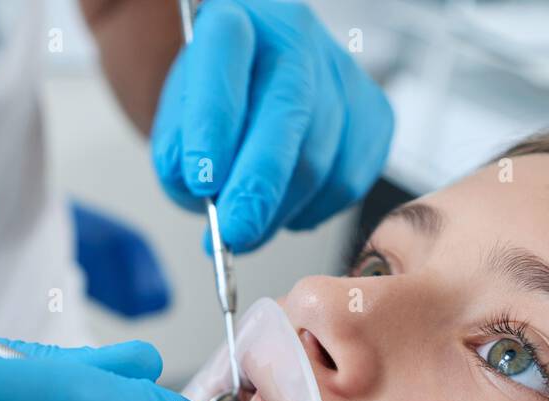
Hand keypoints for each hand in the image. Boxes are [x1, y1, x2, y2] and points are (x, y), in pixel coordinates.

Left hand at [151, 0, 393, 252]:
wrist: (255, 94)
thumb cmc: (215, 108)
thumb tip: (207, 193)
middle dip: (258, 185)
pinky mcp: (374, 115)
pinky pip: (347, 182)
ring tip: (246, 227)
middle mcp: (293, 36)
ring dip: (278, 211)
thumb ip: (177, 158)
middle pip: (289, 113)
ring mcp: (341, 73)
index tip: (201, 179)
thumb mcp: (174, 124)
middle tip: (232, 232)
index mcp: (233, 20)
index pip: (225, 56)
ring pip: (319, 160)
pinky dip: (311, 210)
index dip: (213, 122)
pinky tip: (286, 205)